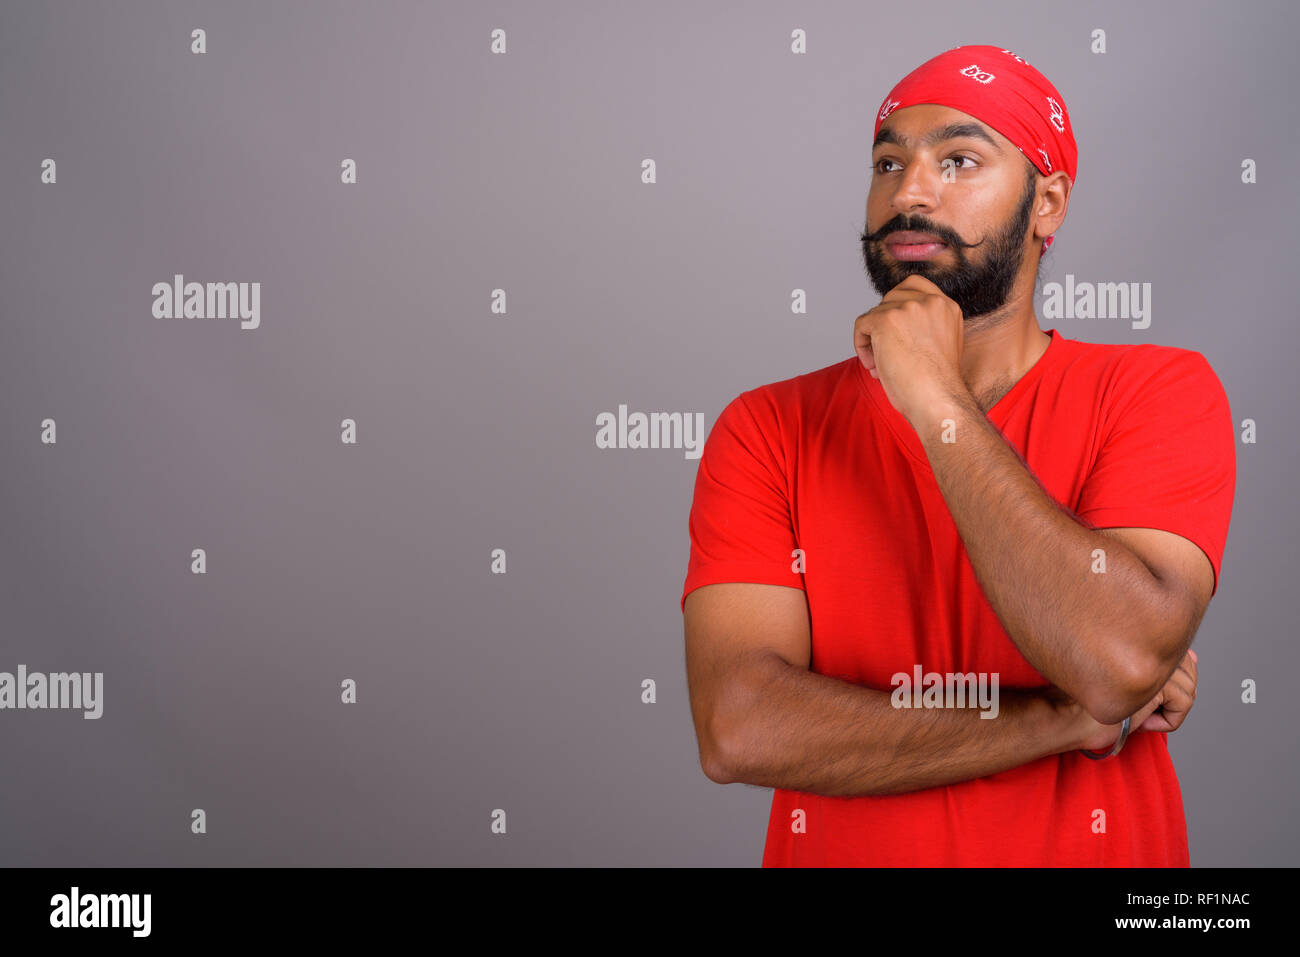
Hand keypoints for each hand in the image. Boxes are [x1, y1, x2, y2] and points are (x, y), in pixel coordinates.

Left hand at [853, 274, 966, 425]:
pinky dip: (862, 345)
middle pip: (891, 299)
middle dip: (883, 327)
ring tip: (881, 368)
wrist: (937, 400)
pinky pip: (862, 325)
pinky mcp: (886, 319)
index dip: (897, 307)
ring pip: (875, 314)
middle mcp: (931, 302)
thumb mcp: (938, 345)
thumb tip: (887, 322)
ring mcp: (908, 308)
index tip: (895, 333)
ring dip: (873, 340)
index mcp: (947, 307)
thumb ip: (922, 326)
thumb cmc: (935, 386)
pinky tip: (874, 367)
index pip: (915, 287)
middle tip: (886, 355)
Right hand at [1044, 649, 1198, 752]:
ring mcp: (1150, 660)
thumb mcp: (1130, 678)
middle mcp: (1146, 642)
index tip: (1146, 697)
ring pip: (1189, 689)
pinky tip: (1143, 721)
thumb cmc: (1091, 699)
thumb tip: (1194, 656)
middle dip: (1174, 696)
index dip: (1170, 681)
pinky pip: (1184, 704)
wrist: (1066, 716)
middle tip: (1143, 708)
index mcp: (1138, 635)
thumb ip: (1158, 663)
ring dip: (1168, 710)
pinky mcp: (1154, 682)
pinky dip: (1168, 721)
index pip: (1181, 654)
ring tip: (1139, 714)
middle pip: (1190, 672)